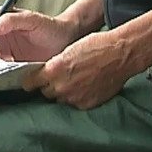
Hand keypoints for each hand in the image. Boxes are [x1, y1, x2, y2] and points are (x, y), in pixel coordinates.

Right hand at [0, 8, 76, 62]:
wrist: (65, 42)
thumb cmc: (49, 26)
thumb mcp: (31, 19)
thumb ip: (11, 20)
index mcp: (2, 19)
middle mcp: (0, 34)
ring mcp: (5, 49)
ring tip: (9, 61)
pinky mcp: (10, 64)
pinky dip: (1, 68)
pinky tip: (12, 67)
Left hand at [21, 30, 136, 108]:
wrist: (120, 54)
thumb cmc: (96, 46)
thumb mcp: (68, 50)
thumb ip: (55, 65)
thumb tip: (46, 74)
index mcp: (54, 70)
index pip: (31, 83)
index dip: (31, 81)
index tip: (31, 81)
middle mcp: (62, 87)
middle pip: (46, 92)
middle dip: (49, 86)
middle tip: (59, 78)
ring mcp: (74, 98)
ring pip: (61, 99)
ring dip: (64, 92)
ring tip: (75, 81)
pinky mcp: (87, 104)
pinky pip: (75, 104)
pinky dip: (78, 97)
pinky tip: (85, 86)